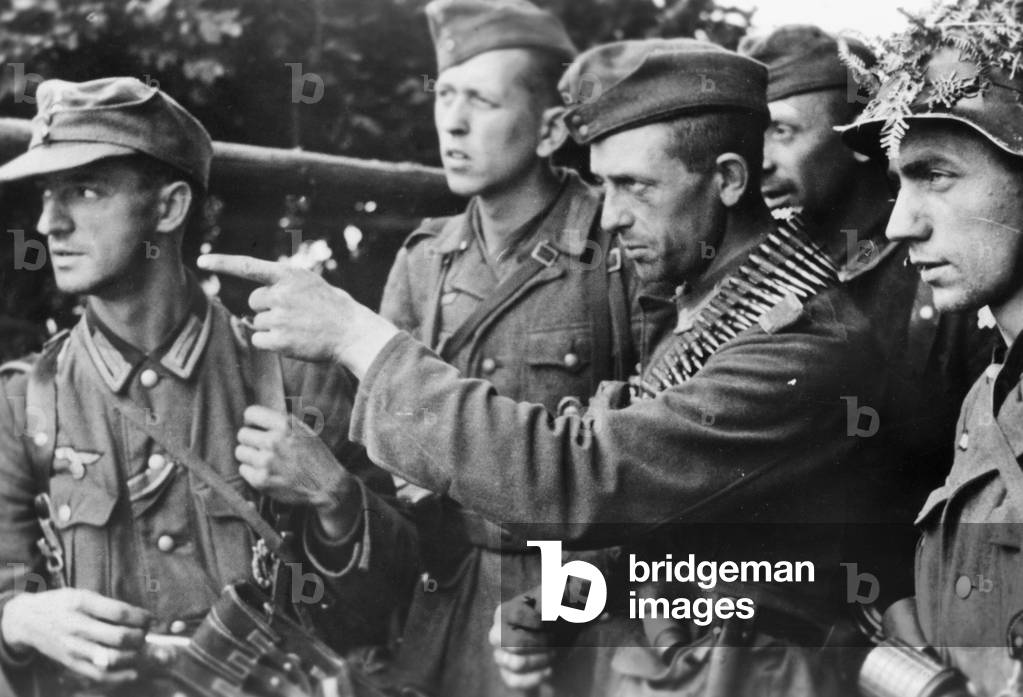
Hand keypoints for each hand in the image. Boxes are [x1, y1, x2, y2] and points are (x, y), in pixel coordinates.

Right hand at [1, 589, 150, 683]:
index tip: (150, 618)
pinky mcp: (71, 662)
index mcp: (82, 604)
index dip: (141, 617)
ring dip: (133, 655)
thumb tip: (139, 617)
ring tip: (139, 648)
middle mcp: (77, 626)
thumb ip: (107, 605)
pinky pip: (98, 674)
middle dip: (140, 636)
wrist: (27, 620)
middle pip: (119, 637)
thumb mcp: (82, 594)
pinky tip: (132, 672)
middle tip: (144, 633)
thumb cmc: (60, 604)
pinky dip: (119, 676)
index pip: (120, 612)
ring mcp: (74, 647)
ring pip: (111, 658)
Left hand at [196, 254, 398, 377]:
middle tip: (293, 315)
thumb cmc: (335, 309)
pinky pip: (260, 340)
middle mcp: (282, 294)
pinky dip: (271, 343)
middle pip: (254, 301)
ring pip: (257, 322)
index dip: (223, 263)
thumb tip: (258, 301)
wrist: (354, 332)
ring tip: (299, 328)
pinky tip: (293, 341)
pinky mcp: (280, 340)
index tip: (203, 261)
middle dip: (267, 308)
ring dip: (273, 327)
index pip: (249, 267)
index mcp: (290, 275)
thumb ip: (285, 286)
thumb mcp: (312, 284)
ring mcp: (280, 317)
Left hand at [236, 405, 360, 536]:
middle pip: (243, 434)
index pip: (250, 413)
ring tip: (264, 461)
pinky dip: (252, 471)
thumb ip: (281, 422)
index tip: (255, 427)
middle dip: (251, 440)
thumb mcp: (304, 430)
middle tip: (262, 448)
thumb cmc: (317, 457)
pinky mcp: (261, 480)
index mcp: (285, 425)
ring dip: (250, 456)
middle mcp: (274, 441)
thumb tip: (257, 417)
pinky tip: (266, 472)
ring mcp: (266, 461)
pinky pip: (243, 470)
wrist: (327, 484)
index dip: (251, 421)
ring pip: (240, 452)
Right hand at [489, 591, 557, 690]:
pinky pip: (515, 681)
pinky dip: (535, 677)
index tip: (553, 619)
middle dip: (540, 643)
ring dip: (541, 659)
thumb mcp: (557, 601)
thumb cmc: (556, 615)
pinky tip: (549, 669)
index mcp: (503, 613)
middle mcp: (497, 635)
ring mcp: (500, 656)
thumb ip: (551, 600)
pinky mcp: (508, 675)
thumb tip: (548, 607)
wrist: (560, 635)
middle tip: (554, 638)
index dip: (538, 620)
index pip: (517, 615)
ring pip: (516, 664)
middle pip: (515, 643)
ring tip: (553, 652)